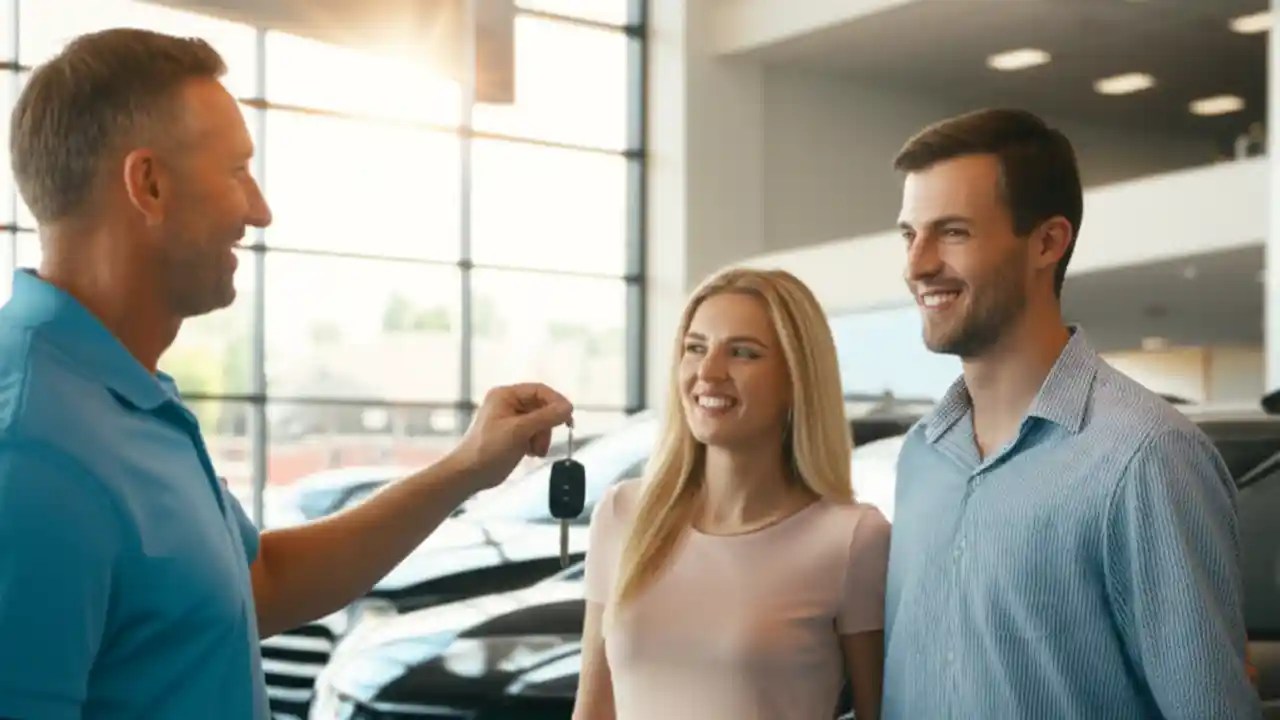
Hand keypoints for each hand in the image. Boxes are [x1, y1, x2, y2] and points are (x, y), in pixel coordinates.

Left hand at [450, 383, 573, 490]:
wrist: (470, 474)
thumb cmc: (488, 449)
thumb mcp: (519, 431)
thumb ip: (545, 417)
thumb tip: (568, 407)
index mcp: (505, 395)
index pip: (539, 390)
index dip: (556, 401)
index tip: (568, 416)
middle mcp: (508, 403)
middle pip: (542, 407)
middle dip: (546, 426)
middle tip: (545, 441)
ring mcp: (511, 420)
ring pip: (541, 422)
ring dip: (542, 437)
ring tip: (535, 451)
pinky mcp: (514, 434)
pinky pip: (535, 433)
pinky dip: (537, 443)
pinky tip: (530, 453)